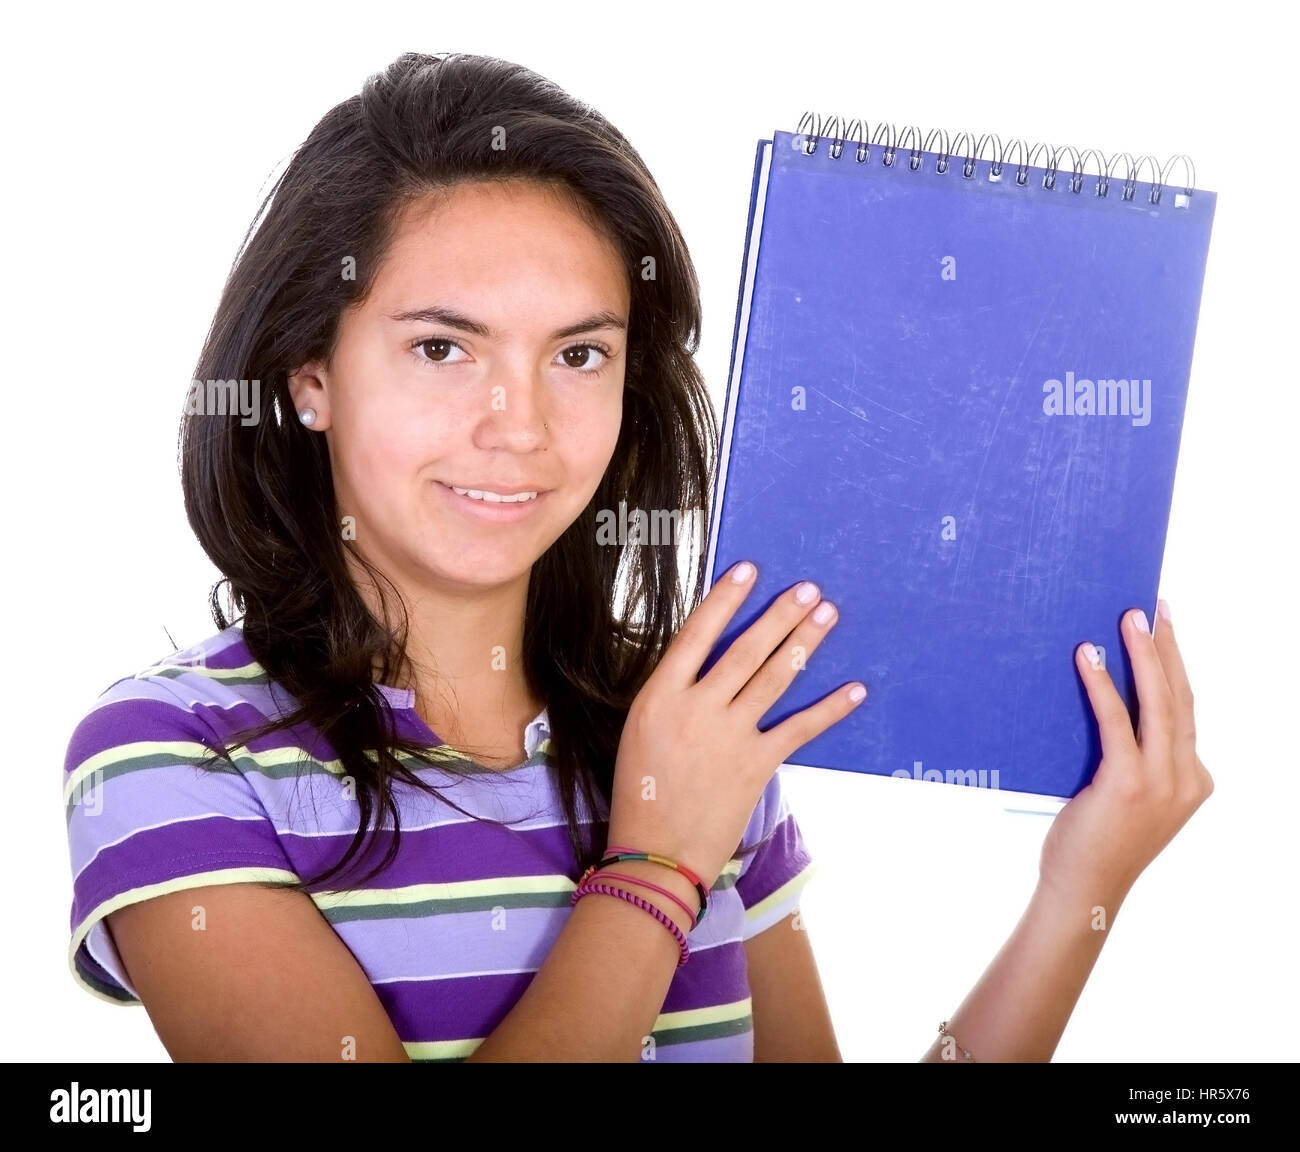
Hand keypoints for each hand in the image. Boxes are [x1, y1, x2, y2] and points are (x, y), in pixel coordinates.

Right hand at [606, 561, 866, 889]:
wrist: (654, 853)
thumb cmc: (639, 793)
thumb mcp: (638, 732)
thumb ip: (672, 695)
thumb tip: (706, 665)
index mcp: (659, 695)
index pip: (696, 633)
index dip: (725, 599)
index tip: (749, 570)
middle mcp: (696, 708)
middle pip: (746, 649)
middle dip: (780, 614)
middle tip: (807, 589)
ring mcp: (728, 735)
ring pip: (774, 677)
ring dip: (804, 643)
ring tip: (826, 616)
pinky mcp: (756, 764)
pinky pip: (800, 728)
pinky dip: (829, 709)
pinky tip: (853, 690)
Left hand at [1038, 599, 1212, 912]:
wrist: (1083, 891)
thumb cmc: (1093, 841)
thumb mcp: (1124, 794)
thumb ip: (1128, 755)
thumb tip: (1101, 699)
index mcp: (1192, 780)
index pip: (1185, 711)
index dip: (1175, 665)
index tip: (1165, 627)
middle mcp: (1186, 779)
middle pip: (1179, 697)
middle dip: (1167, 647)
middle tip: (1154, 607)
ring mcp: (1162, 783)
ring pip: (1158, 703)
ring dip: (1143, 655)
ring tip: (1129, 618)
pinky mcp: (1128, 784)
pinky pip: (1116, 721)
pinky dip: (1101, 685)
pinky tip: (1087, 656)